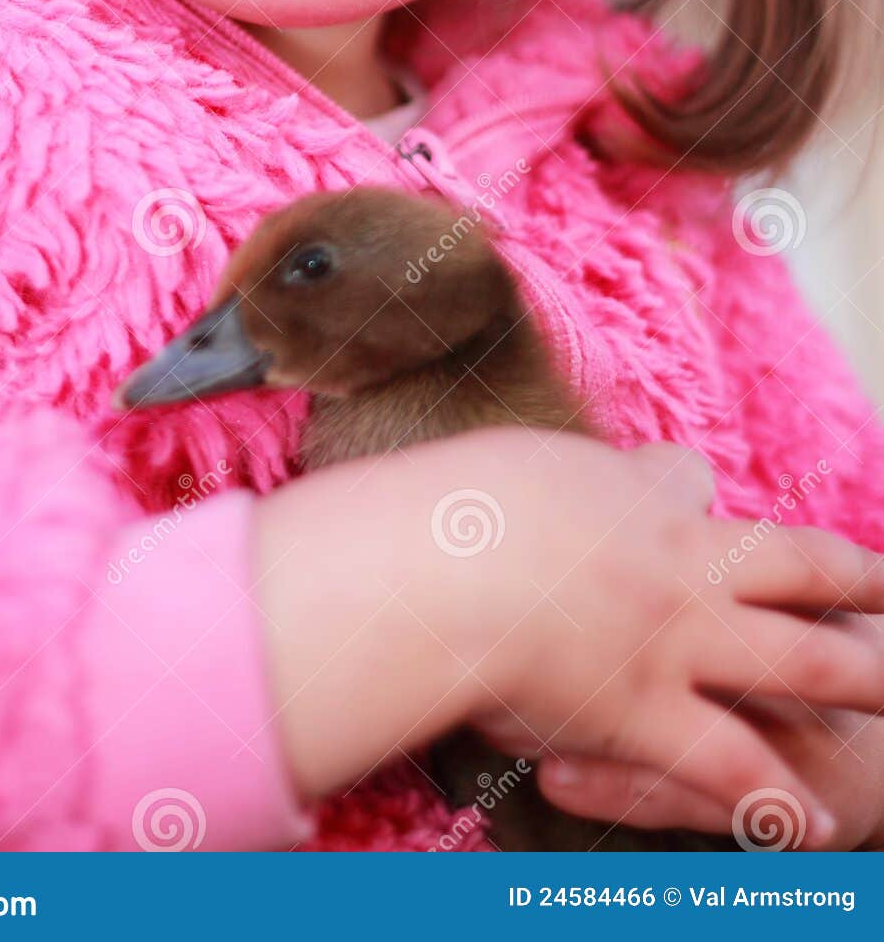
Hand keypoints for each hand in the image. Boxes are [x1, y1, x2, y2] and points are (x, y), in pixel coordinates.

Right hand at [255, 427, 883, 846]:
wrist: (445, 563)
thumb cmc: (451, 508)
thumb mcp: (495, 466)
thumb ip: (522, 480)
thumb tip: (512, 474)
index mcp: (631, 497)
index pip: (680, 479)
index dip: (690, 487)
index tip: (694, 486)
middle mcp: (678, 563)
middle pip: (791, 561)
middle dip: (852, 574)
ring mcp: (675, 638)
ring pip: (796, 659)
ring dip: (859, 675)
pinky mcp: (649, 712)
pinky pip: (730, 766)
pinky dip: (775, 799)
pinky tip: (811, 822)